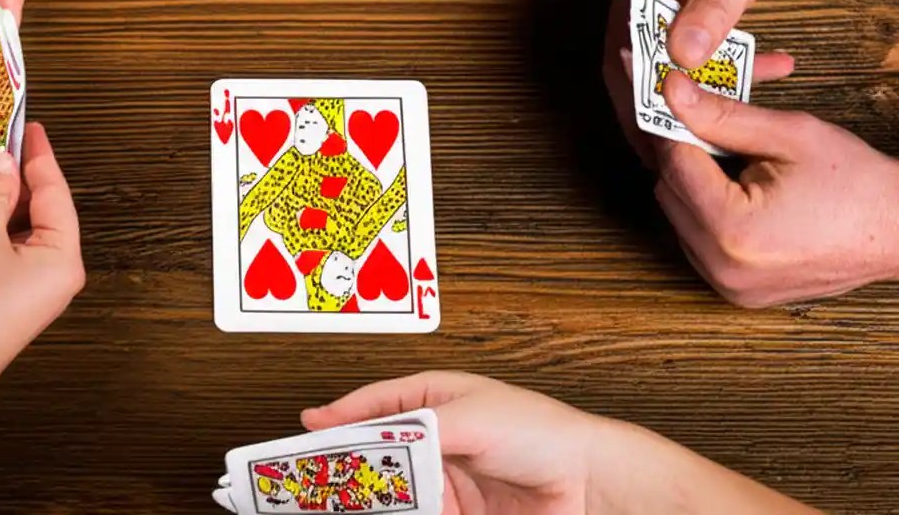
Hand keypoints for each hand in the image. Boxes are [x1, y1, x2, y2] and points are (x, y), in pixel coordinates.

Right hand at [0, 124, 84, 395]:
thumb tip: (2, 160)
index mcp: (62, 258)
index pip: (56, 194)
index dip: (40, 157)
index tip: (29, 128)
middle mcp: (52, 272)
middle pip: (41, 210)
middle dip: (20, 175)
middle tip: (1, 139)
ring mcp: (27, 285)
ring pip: (18, 227)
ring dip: (1, 198)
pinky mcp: (1, 293)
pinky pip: (1, 246)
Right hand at [303, 371, 601, 513]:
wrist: (589, 487)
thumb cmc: (543, 433)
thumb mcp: (470, 416)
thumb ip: (415, 427)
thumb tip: (368, 434)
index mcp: (437, 396)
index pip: (376, 402)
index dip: (341, 413)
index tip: (309, 427)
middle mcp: (436, 436)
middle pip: (376, 448)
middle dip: (347, 458)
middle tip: (314, 472)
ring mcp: (443, 478)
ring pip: (391, 486)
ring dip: (367, 493)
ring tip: (339, 498)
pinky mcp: (454, 513)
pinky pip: (414, 512)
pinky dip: (396, 510)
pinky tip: (379, 510)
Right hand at [604, 0, 828, 156]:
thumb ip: (718, 9)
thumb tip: (681, 60)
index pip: (629, 25)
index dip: (637, 77)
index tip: (654, 122)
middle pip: (625, 46)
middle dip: (644, 99)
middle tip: (660, 150)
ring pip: (649, 50)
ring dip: (676, 89)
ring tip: (695, 134)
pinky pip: (679, 40)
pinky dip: (710, 65)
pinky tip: (752, 78)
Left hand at [655, 73, 898, 307]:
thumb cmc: (857, 181)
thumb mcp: (788, 134)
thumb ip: (722, 114)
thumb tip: (672, 91)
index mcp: (732, 231)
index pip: (674, 164)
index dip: (675, 126)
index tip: (677, 101)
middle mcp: (723, 268)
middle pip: (669, 193)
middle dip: (683, 154)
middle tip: (707, 124)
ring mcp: (729, 287)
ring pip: (679, 219)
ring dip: (693, 184)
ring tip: (731, 159)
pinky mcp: (738, 293)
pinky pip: (698, 244)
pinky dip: (707, 214)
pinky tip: (736, 191)